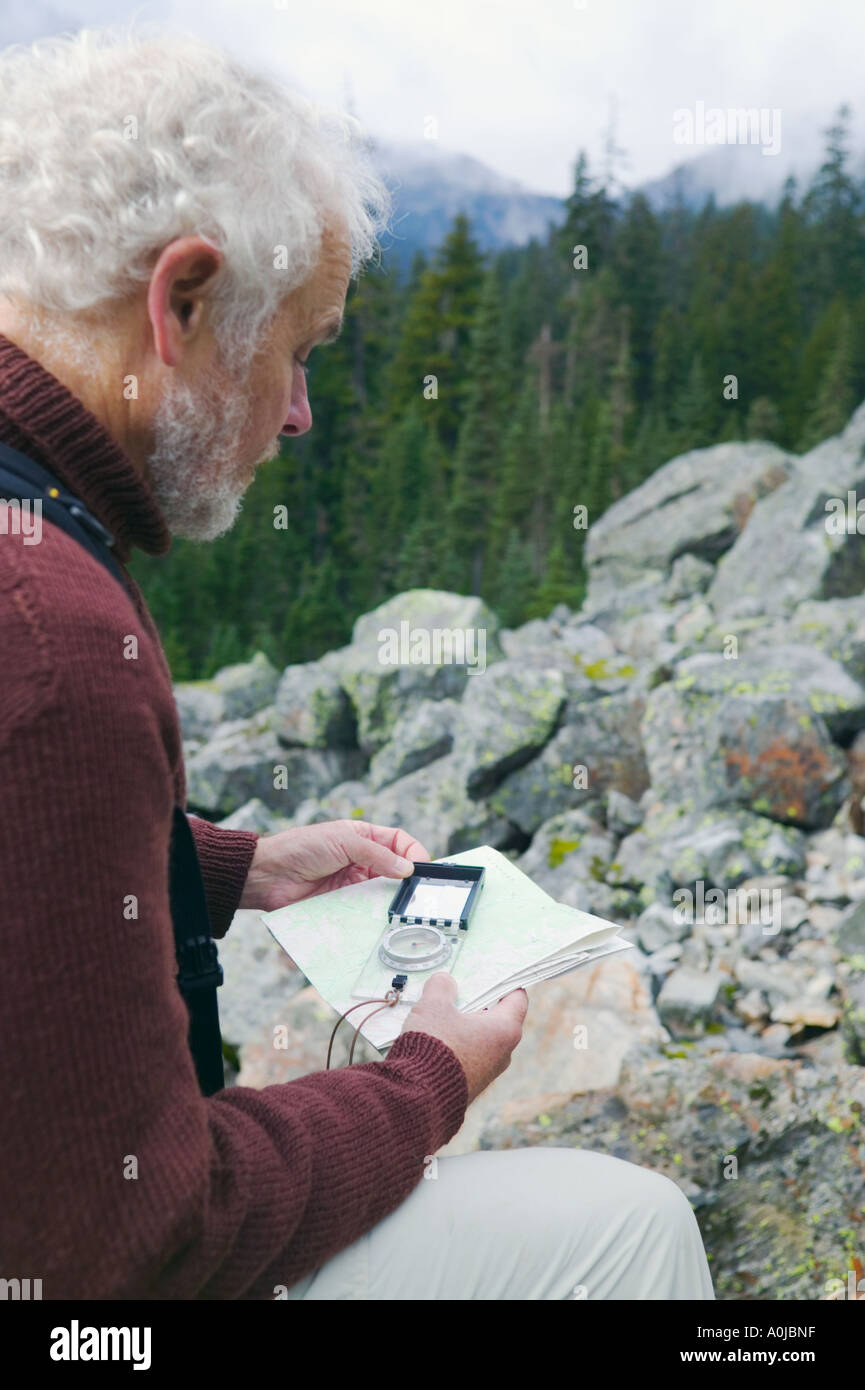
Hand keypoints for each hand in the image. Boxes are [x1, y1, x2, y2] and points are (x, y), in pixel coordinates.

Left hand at [239, 819, 430, 911]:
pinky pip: (366, 911)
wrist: (268, 875)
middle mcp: (362, 861)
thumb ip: (377, 853)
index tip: (422, 867)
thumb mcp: (343, 841)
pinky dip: (376, 915)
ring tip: (404, 908)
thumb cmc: (302, 848)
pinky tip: (383, 919)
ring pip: (384, 893)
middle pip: (396, 870)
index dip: (413, 852)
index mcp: (364, 838)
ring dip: (393, 899)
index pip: (399, 843)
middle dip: (408, 880)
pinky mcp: (344, 905)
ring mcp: (354, 885)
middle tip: (418, 892)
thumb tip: (407, 869)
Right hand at [401, 973, 527, 1105]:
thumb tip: (445, 982)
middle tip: (456, 993)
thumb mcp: (434, 1005)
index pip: (518, 998)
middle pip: (497, 1019)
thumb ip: (441, 987)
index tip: (491, 974)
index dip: (505, 983)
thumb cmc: (435, 1046)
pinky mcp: (471, 1087)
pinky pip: (468, 1058)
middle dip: (477, 1005)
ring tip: (438, 1018)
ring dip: (462, 1028)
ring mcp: (488, 1073)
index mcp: (505, 1029)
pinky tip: (433, 1042)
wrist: (419, 1098)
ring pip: (480, 1040)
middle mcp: (503, 1053)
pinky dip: (455, 1047)